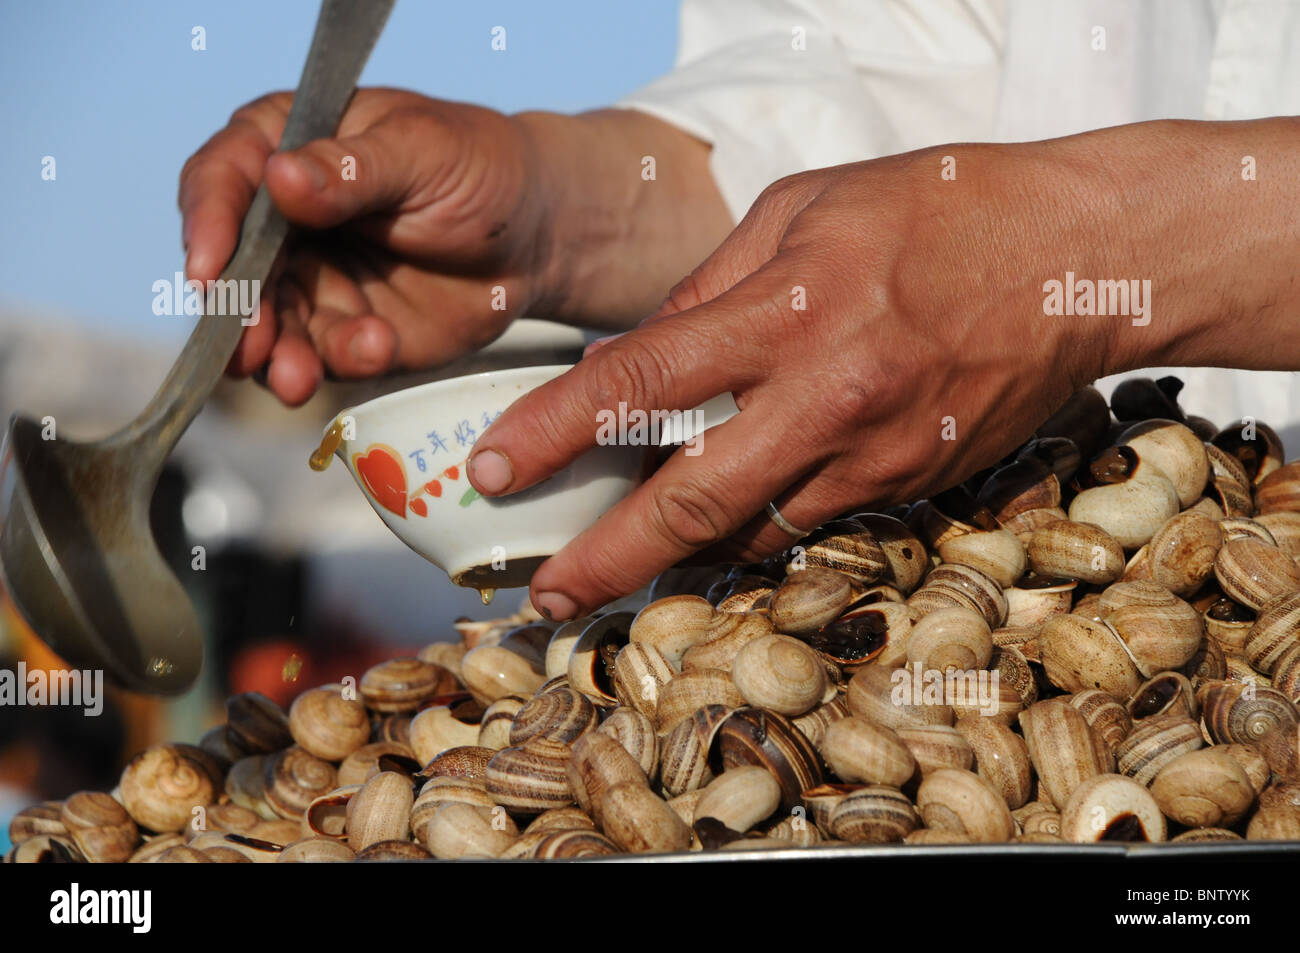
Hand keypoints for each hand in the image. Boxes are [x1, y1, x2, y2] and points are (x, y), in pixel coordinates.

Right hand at [180, 89, 554, 404]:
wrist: (537, 236)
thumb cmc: (481, 169)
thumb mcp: (424, 153)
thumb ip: (354, 171)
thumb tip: (281, 176)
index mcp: (288, 145)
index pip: (223, 179)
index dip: (208, 224)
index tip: (207, 273)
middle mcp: (282, 217)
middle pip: (232, 266)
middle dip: (236, 313)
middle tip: (250, 349)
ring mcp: (309, 278)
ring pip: (266, 323)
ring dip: (275, 355)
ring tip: (299, 380)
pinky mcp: (342, 329)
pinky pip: (322, 354)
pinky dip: (339, 360)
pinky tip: (375, 348)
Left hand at [466, 139, 1136, 620]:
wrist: (1081, 257)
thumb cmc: (937, 211)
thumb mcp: (804, 207)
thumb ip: (712, 284)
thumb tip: (641, 356)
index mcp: (790, 308)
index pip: (639, 383)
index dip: (551, 433)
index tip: (492, 471)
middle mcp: (828, 395)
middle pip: (690, 501)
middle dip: (606, 561)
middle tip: (545, 600)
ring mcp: (876, 452)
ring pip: (752, 531)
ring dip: (677, 559)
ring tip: (620, 570)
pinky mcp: (913, 483)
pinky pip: (811, 522)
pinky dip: (754, 530)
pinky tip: (722, 527)